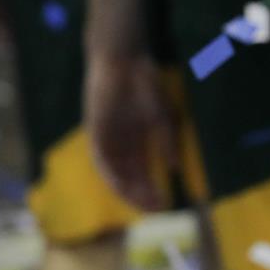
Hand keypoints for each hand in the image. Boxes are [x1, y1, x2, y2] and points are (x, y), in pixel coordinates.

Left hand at [85, 53, 176, 211]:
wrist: (124, 60)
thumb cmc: (145, 83)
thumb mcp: (162, 115)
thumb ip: (167, 141)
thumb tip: (174, 168)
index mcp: (136, 141)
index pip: (143, 173)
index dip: (153, 189)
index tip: (166, 204)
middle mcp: (120, 145)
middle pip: (129, 179)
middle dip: (143, 195)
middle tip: (157, 209)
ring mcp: (107, 140)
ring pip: (116, 174)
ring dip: (128, 191)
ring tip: (142, 203)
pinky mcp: (95, 133)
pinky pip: (101, 161)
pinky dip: (111, 175)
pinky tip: (122, 186)